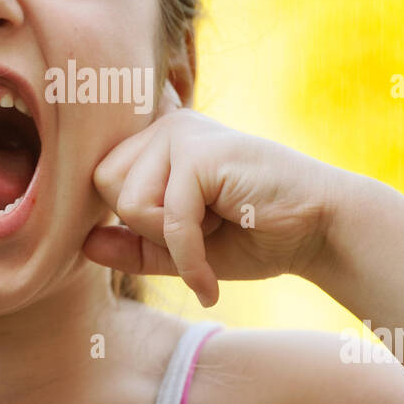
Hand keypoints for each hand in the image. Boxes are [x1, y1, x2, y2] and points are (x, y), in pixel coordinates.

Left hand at [82, 83, 335, 306]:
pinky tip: (211, 279)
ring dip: (171, 240)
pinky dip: (188, 259)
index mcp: (159, 139)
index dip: (132, 222)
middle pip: (104, 186)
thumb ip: (133, 246)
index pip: (100, 181)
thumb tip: (82, 243)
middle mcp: (168, 125)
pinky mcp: (202, 152)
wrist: (320, 232)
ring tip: (217, 230)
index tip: (180, 238)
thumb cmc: (256, 236)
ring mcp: (184, 131)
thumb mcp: (182, 250)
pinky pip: (166, 218)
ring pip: (128, 202)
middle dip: (147, 228)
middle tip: (200, 232)